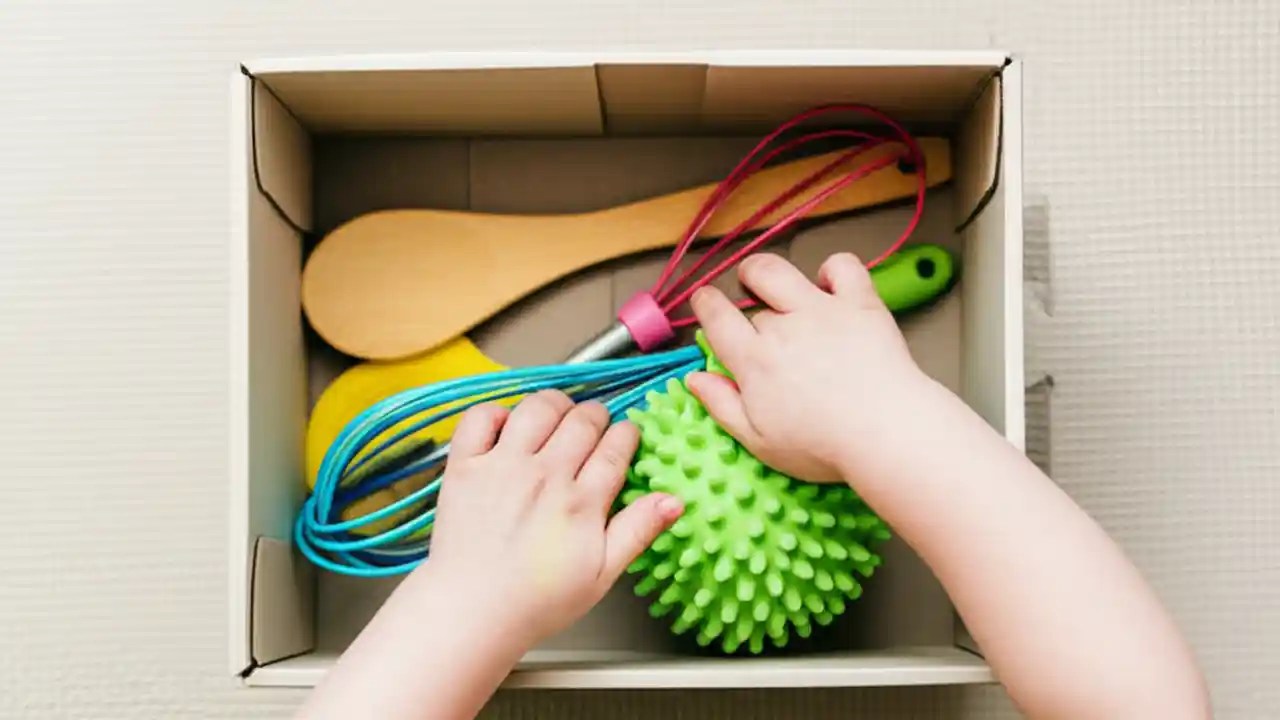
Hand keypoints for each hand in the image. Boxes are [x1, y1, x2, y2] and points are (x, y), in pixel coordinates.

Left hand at [423, 390, 684, 648]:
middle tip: (594, 426)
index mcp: (581, 502)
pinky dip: (496, 412)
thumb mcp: (602, 575)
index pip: (616, 446)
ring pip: (538, 407)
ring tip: (557, 415)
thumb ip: (637, 531)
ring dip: (555, 405)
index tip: (625, 437)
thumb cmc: (538, 600)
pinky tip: (507, 427)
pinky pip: (481, 416)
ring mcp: (502, 466)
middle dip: (596, 416)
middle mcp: (545, 475)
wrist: (471, 612)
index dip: (627, 434)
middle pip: (582, 420)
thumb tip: (674, 499)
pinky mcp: (465, 466)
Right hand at [687, 252, 933, 483]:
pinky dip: (832, 269)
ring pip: (778, 270)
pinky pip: (841, 266)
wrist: (886, 433)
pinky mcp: (859, 303)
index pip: (716, 315)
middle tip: (752, 310)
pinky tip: (830, 286)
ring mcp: (821, 309)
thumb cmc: (823, 446)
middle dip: (746, 303)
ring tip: (769, 283)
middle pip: (752, 301)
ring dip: (766, 272)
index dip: (705, 303)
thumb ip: (722, 406)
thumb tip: (694, 378)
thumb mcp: (759, 441)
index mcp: (754, 360)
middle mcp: (783, 326)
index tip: (706, 302)